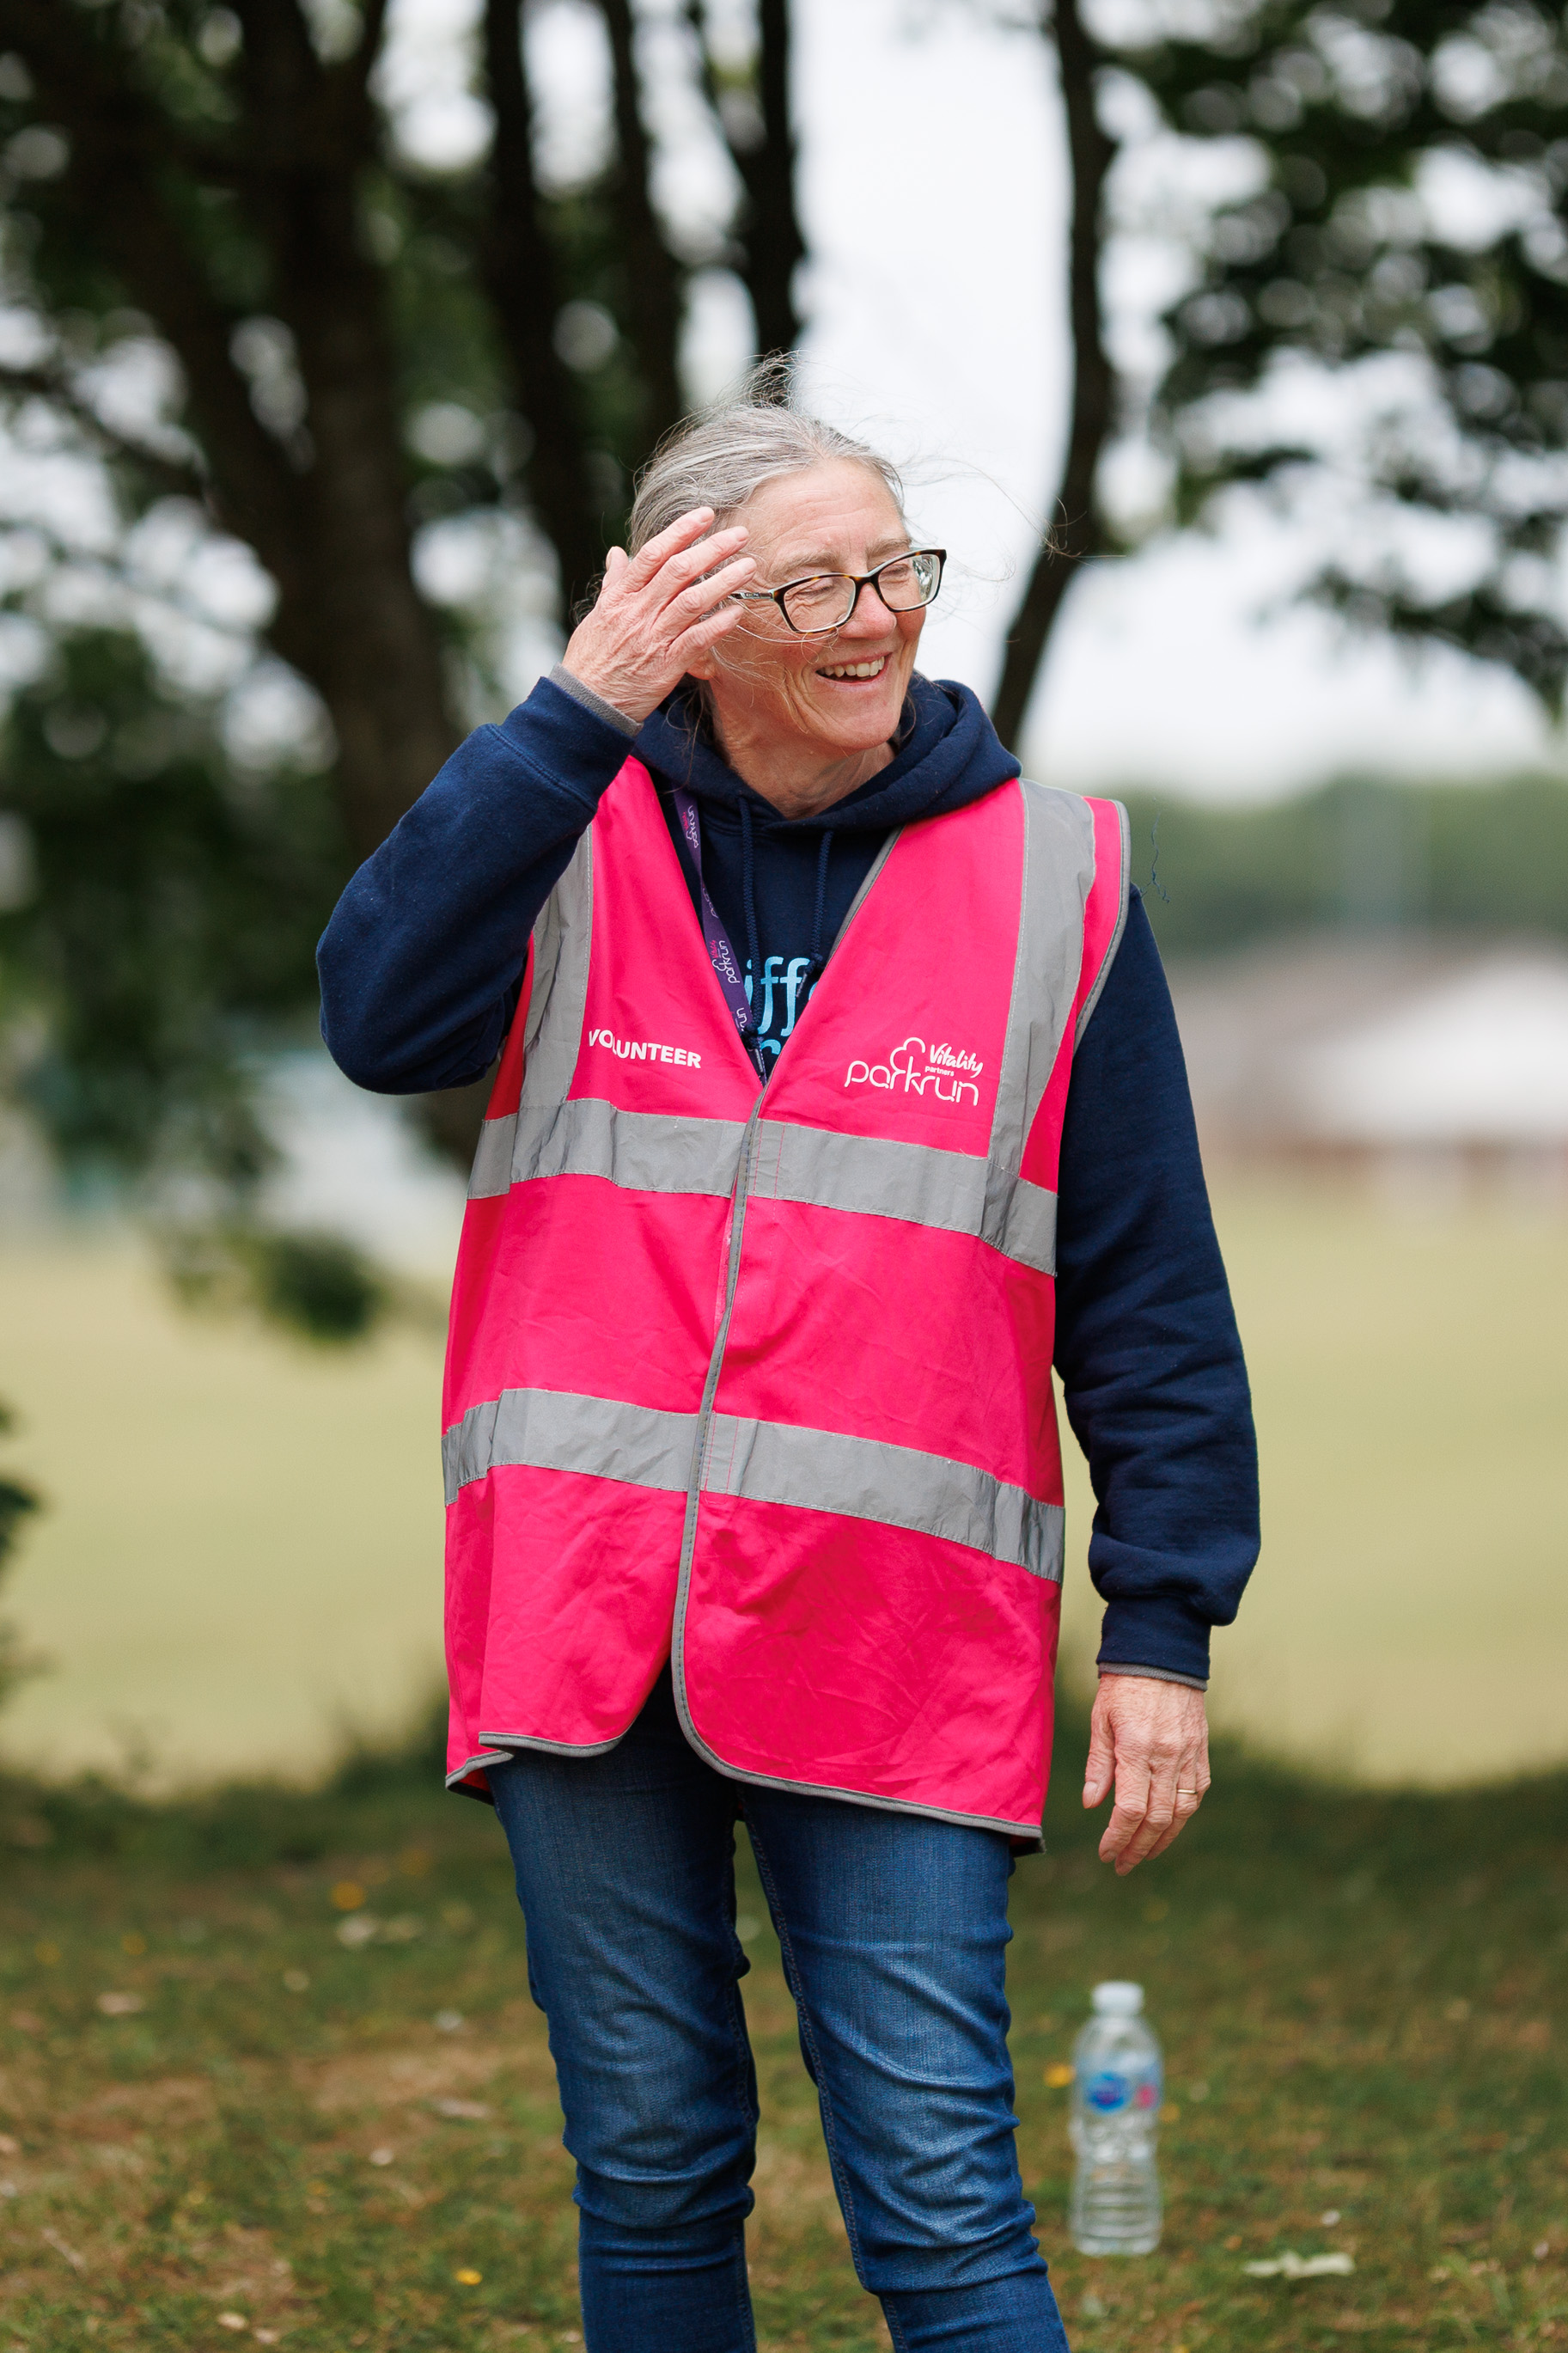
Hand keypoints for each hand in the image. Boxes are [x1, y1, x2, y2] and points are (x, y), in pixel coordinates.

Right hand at [560, 506, 754, 725]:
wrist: (587, 702)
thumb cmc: (592, 658)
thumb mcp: (599, 614)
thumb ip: (615, 582)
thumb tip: (617, 553)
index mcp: (621, 596)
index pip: (654, 553)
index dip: (681, 531)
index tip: (705, 515)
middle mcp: (638, 612)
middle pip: (679, 571)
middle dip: (713, 549)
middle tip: (740, 535)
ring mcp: (653, 638)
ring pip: (693, 601)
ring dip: (724, 581)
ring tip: (748, 566)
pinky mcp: (666, 665)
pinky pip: (697, 640)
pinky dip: (719, 625)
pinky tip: (738, 612)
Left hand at [1082, 1674, 1209, 1874]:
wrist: (1162, 1653)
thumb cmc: (1123, 1685)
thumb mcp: (1100, 1720)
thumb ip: (1099, 1765)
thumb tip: (1094, 1805)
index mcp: (1137, 1747)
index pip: (1131, 1809)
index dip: (1118, 1837)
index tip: (1106, 1853)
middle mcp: (1168, 1755)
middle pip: (1157, 1818)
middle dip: (1138, 1847)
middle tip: (1122, 1864)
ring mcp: (1190, 1754)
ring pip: (1182, 1811)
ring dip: (1163, 1839)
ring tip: (1143, 1854)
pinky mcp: (1202, 1750)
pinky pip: (1197, 1792)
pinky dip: (1183, 1815)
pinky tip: (1168, 1825)